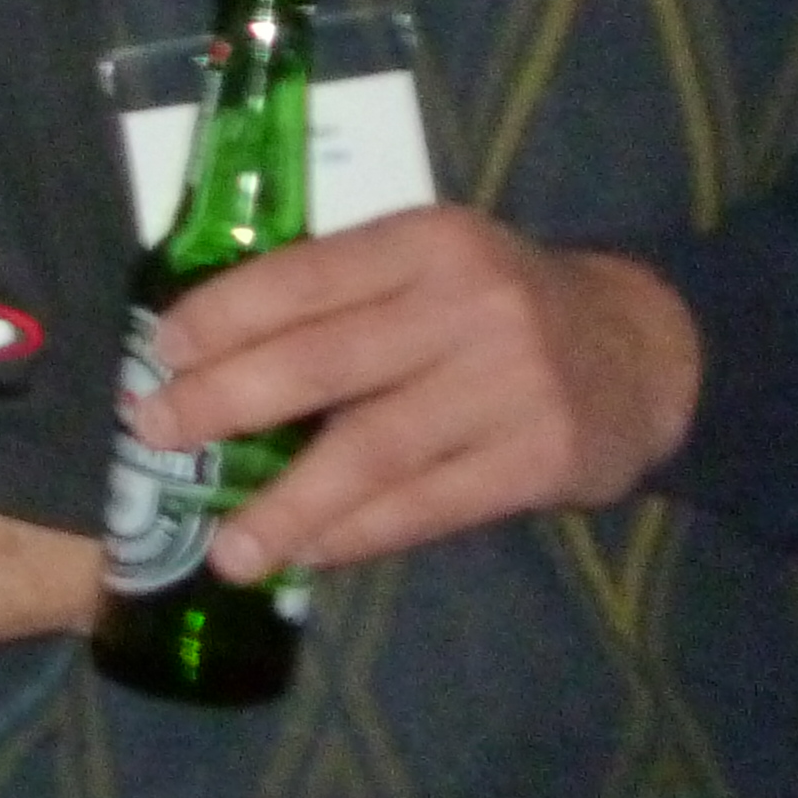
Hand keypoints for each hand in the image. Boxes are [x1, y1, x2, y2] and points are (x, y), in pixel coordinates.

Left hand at [140, 206, 701, 578]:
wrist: (644, 350)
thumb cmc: (496, 306)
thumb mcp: (430, 265)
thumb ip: (343, 295)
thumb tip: (204, 353)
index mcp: (427, 243)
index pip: (304, 277)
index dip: (223, 316)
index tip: (159, 352)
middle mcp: (469, 308)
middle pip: (323, 363)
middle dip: (225, 403)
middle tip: (153, 434)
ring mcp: (509, 387)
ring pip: (370, 452)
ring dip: (286, 505)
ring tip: (225, 549)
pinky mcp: (539, 460)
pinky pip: (424, 506)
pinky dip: (355, 534)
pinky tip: (305, 553)